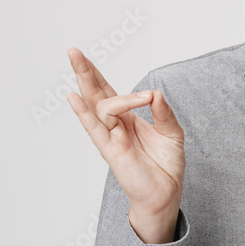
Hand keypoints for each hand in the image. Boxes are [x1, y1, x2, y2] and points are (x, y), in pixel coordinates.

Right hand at [65, 47, 184, 241]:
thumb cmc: (165, 166)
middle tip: (73, 51)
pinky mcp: (111, 151)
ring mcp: (111, 137)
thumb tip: (155, 93)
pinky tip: (74, 98)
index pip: (110, 92)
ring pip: (98, 106)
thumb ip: (164, 112)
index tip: (111, 72)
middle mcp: (115, 125)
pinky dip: (84, 114)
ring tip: (88, 66)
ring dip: (92, 84)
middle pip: (96, 93)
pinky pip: (95, 129)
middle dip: (85, 72)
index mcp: (128, 118)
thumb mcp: (172, 133)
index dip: (100, 76)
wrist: (165, 194)